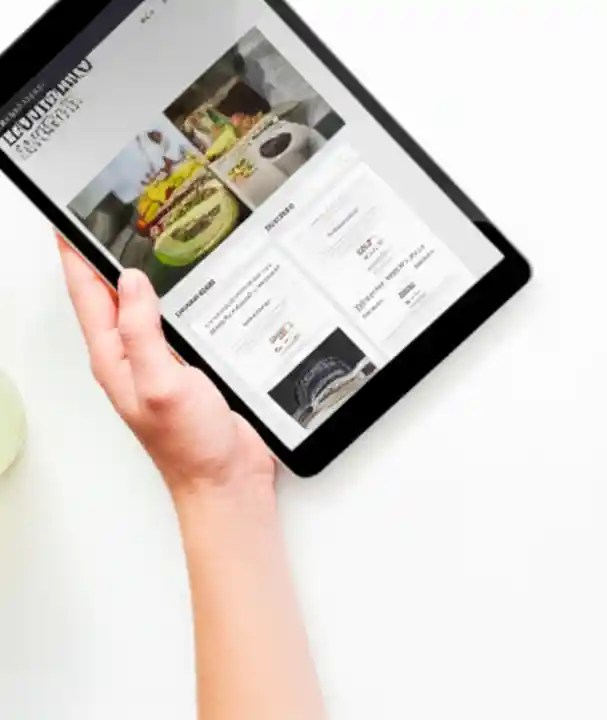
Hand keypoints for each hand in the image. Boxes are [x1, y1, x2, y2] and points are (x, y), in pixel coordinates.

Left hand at [57, 239, 275, 498]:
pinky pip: (176, 325)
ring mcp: (160, 364)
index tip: (67, 223)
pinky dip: (176, 301)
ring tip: (139, 244)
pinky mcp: (190, 369)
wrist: (226, 479)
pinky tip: (187, 289)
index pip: (87, 296)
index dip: (75, 257)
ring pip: (143, 309)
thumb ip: (141, 332)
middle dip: (102, 259)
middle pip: (109, 298)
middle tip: (100, 222)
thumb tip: (129, 282)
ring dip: (140, 277)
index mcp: (115, 360)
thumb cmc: (190, 445)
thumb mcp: (160, 382)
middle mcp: (133, 359)